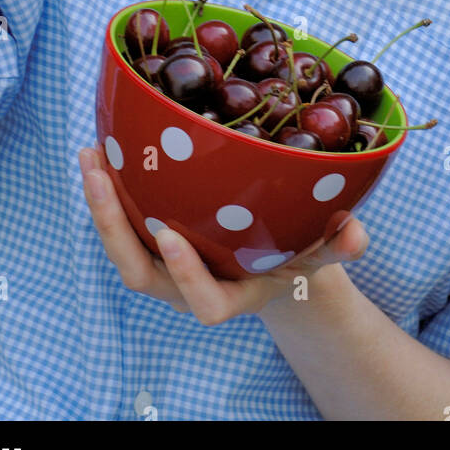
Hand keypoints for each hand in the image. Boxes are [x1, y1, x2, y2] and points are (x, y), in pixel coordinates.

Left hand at [78, 145, 369, 324]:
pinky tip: (101, 147)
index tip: (171, 236)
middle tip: (101, 177)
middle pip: (139, 273)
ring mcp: (163, 265)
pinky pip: (120, 221)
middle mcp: (186, 286)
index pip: (204, 302)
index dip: (187, 275)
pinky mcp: (148, 238)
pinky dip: (107, 187)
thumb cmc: (294, 252)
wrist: (268, 262)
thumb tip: (358, 234)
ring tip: (91, 154)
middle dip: (113, 228)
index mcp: (229, 294)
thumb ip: (339, 244)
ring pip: (120, 246)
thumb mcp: (321, 250)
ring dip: (100, 203)